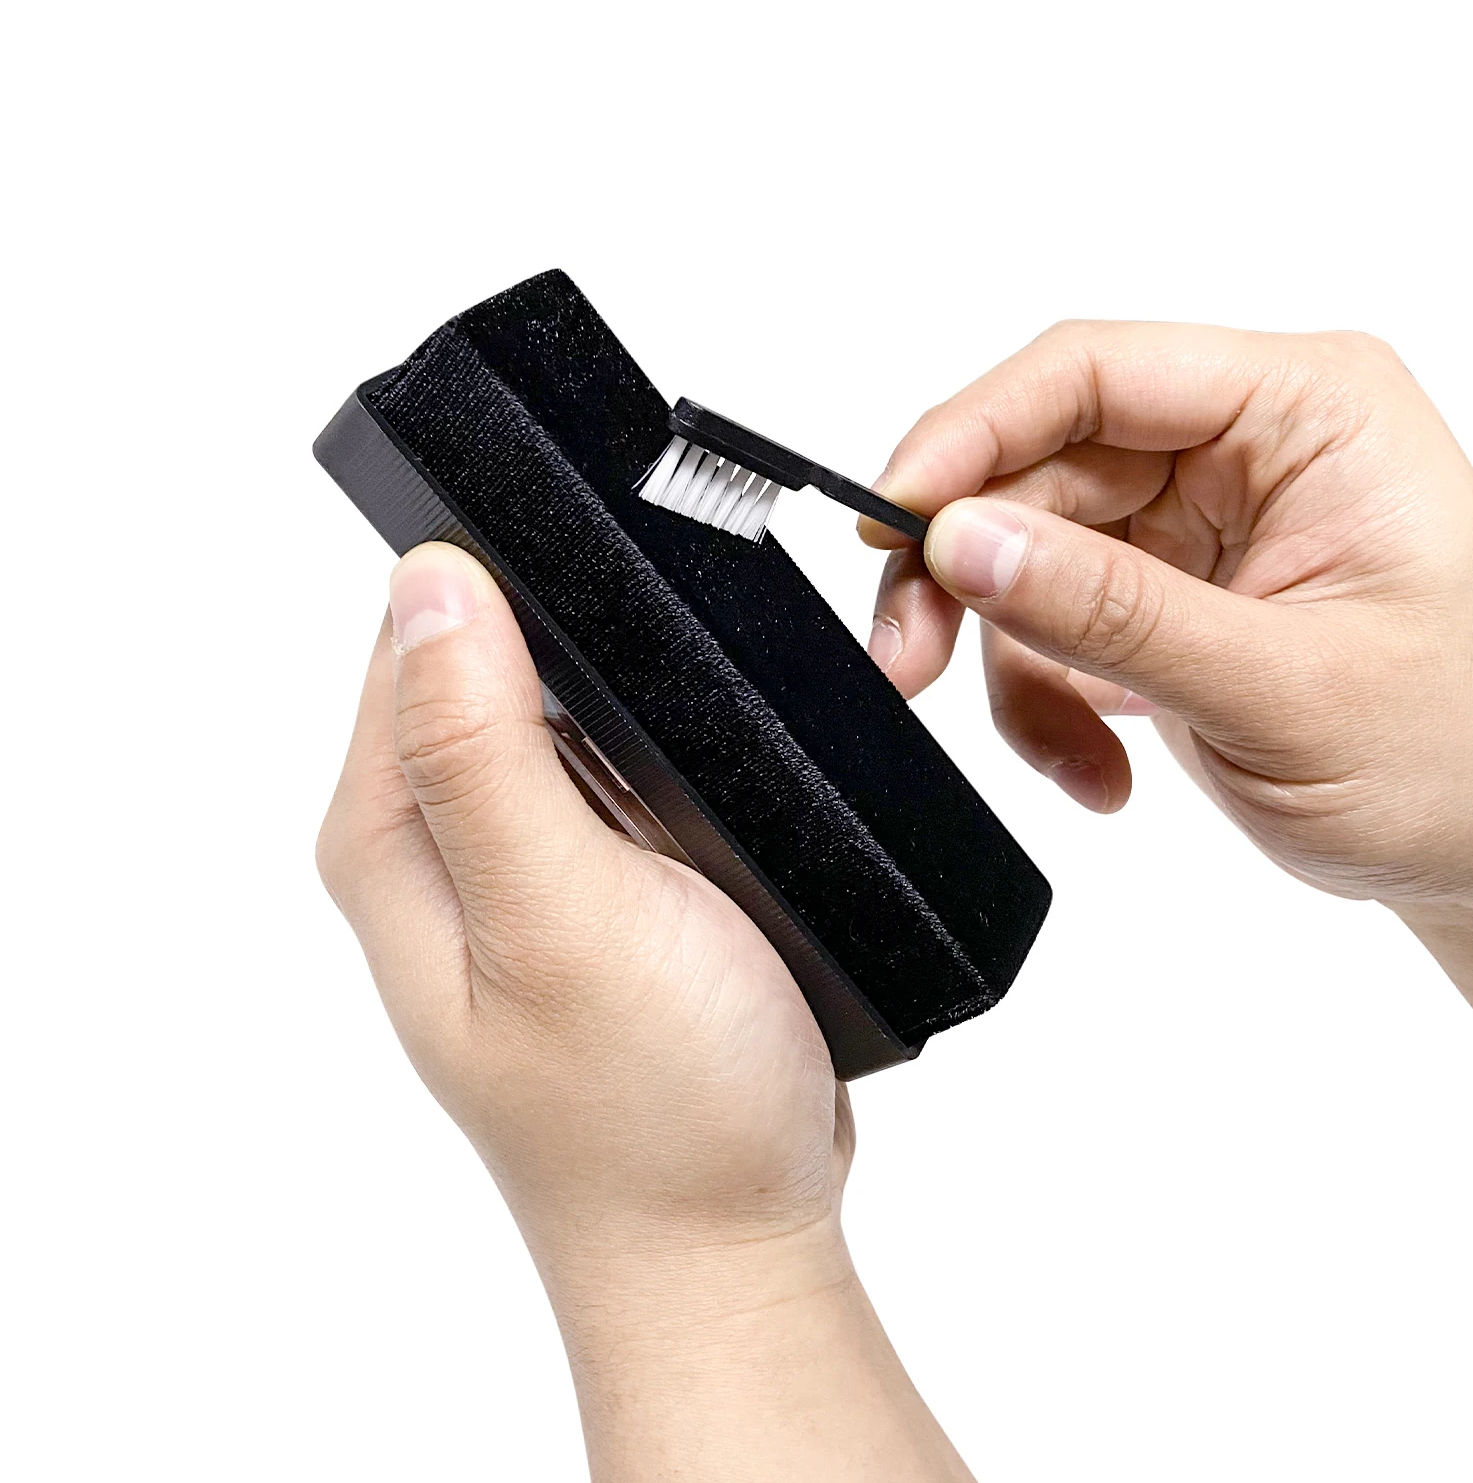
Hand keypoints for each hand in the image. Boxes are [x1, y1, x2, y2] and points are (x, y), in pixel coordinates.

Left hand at [317, 543, 972, 1479]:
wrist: (735, 1236)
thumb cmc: (649, 1110)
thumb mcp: (556, 914)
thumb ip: (481, 747)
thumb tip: (430, 582)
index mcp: (397, 838)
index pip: (414, 637)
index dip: (503, 582)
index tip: (604, 577)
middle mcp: (450, 843)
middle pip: (497, 660)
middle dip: (590, 642)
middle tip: (676, 695)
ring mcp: (536, 864)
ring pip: (582, 709)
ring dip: (648, 701)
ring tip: (707, 755)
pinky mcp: (612, 883)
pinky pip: (638, 767)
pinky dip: (682, 753)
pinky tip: (725, 780)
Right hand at [863, 324, 1472, 1149]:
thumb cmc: (1460, 760)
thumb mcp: (1283, 691)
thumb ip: (1113, 614)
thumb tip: (964, 541)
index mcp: (1309, 408)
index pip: (1096, 371)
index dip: (971, 433)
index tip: (884, 520)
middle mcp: (1247, 441)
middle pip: (1039, 462)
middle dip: (965, 572)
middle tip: (907, 662)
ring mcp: (1202, 517)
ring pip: (1028, 548)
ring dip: (1010, 658)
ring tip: (1062, 757)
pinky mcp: (1168, 588)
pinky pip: (1052, 618)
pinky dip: (1046, 697)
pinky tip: (1097, 765)